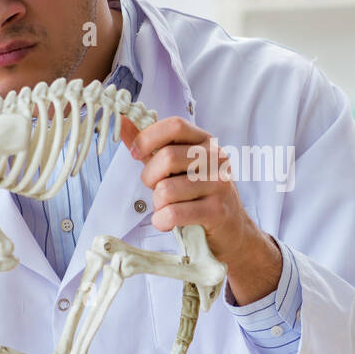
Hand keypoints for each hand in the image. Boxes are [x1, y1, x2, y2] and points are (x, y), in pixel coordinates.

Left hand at [121, 116, 281, 305]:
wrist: (232, 231)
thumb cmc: (198, 196)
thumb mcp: (176, 167)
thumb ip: (150, 145)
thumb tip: (122, 122)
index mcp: (206, 142)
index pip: (175, 126)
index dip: (148, 138)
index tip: (136, 154)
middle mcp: (217, 159)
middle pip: (167, 157)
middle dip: (150, 178)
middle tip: (156, 189)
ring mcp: (219, 184)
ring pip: (166, 189)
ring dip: (157, 204)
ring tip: (167, 208)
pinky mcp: (217, 211)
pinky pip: (174, 213)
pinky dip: (162, 221)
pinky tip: (167, 222)